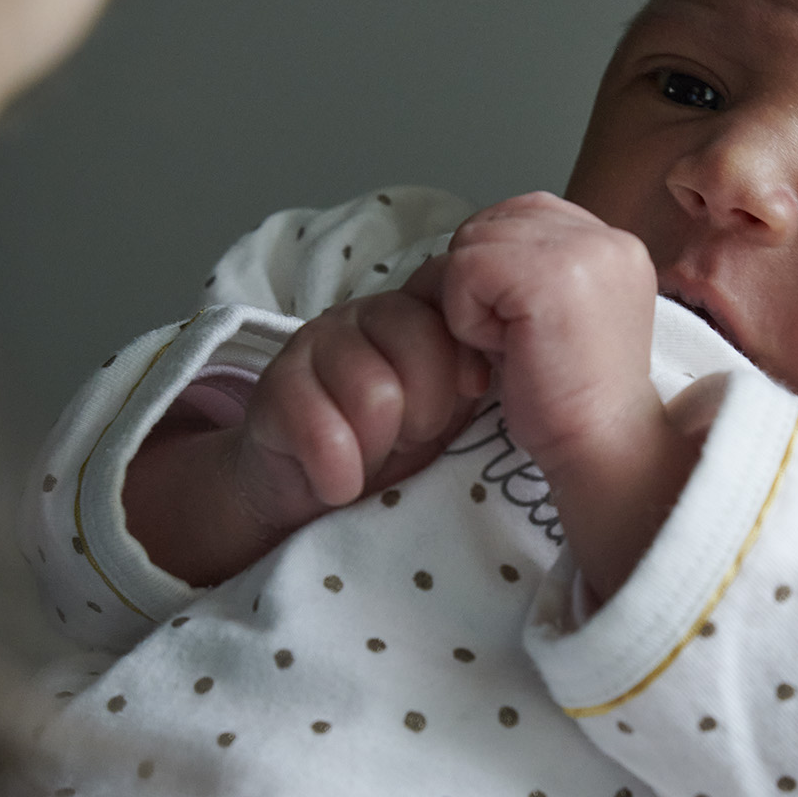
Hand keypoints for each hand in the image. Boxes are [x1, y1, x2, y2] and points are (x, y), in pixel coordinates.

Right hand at [123, 292, 488, 587]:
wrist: (307, 491)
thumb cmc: (392, 448)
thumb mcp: (450, 409)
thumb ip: (482, 370)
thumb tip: (522, 355)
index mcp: (417, 313)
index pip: (453, 305)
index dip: (464, 363)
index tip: (467, 398)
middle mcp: (365, 316)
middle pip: (417, 342)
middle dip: (427, 410)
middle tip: (410, 438)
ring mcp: (315, 344)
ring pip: (374, 390)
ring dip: (380, 445)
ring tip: (373, 458)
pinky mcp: (275, 388)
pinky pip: (321, 430)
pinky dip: (339, 471)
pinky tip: (339, 482)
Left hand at [407, 192, 704, 599]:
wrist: (604, 448)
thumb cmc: (572, 400)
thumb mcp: (559, 314)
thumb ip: (532, 267)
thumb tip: (470, 249)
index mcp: (614, 244)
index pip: (520, 215)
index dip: (497, 271)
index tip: (522, 328)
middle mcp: (608, 235)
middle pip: (490, 222)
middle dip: (480, 283)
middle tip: (514, 341)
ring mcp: (585, 248)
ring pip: (472, 243)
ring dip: (473, 302)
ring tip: (514, 345)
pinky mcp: (551, 273)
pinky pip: (463, 270)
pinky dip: (467, 318)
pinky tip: (506, 352)